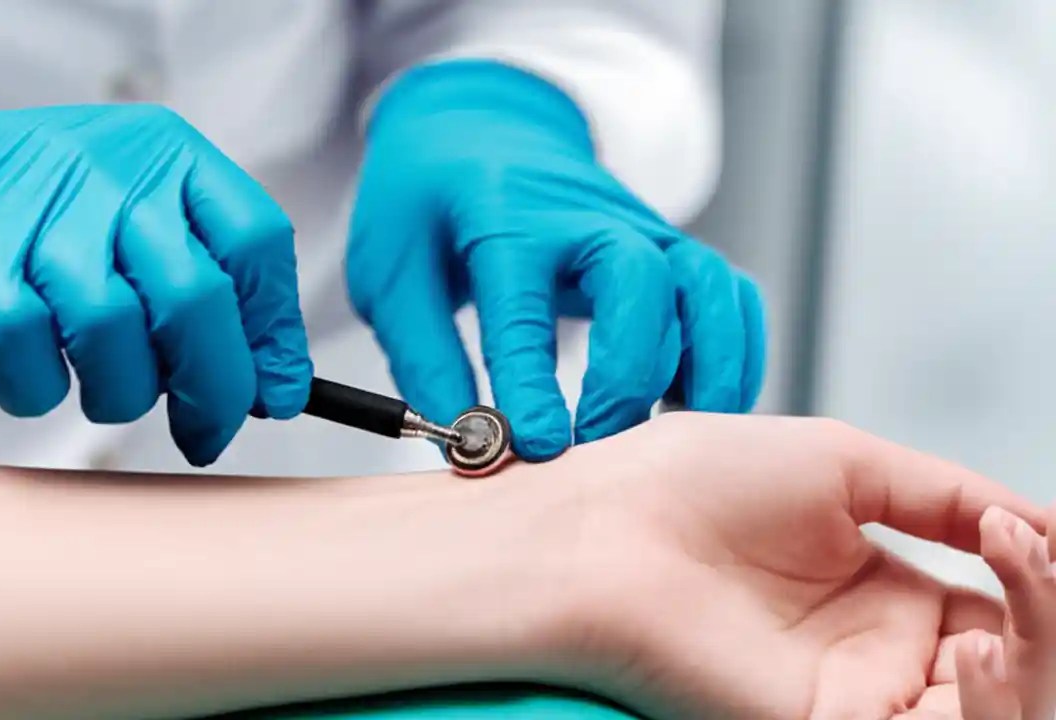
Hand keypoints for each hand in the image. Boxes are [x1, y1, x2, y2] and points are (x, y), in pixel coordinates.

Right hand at [0, 105, 311, 464]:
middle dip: (217, 390)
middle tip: (208, 433)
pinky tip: (30, 378)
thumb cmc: (19, 218)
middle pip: (200, 301)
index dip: (275, 333)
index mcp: (160, 152)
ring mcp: (36, 220)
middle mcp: (106, 174)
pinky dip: (41, 393)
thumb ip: (200, 276)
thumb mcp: (120, 212)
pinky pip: (39, 363)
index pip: (256, 242)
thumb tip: (272, 380)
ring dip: (123, 394)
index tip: (278, 393)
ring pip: (121, 341)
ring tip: (102, 389)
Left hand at [347, 60, 763, 459]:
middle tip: (599, 443)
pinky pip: (730, 298)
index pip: (524, 307)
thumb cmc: (427, 202)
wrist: (480, 128)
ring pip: (707, 290)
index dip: (534, 384)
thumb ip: (424, 357)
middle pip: (643, 282)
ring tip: (671, 438)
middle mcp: (586, 217)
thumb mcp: (389, 269)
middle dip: (630, 374)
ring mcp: (642, 228)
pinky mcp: (672, 249)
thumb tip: (466, 444)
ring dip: (706, 371)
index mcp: (501, 216)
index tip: (540, 447)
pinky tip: (695, 407)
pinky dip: (733, 356)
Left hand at [537, 413, 1048, 718]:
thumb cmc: (692, 483)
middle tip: (1031, 558)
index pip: (1006, 609)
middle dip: (1047, 618)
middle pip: (1014, 665)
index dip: (1039, 577)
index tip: (1040, 538)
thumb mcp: (845, 463)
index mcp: (881, 590)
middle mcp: (875, 653)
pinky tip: (979, 640)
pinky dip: (988, 703)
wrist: (604, 526)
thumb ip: (949, 497)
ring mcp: (852, 695)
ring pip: (992, 708)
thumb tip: (1047, 520)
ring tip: (1019, 579)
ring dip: (1036, 656)